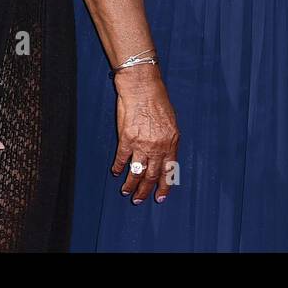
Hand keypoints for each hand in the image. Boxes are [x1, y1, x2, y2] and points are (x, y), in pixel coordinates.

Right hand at [113, 64, 179, 203]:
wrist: (142, 88)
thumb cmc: (158, 101)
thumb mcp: (171, 122)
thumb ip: (168, 141)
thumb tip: (164, 156)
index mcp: (171, 142)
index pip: (169, 171)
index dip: (164, 186)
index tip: (160, 197)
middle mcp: (157, 147)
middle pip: (151, 175)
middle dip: (145, 191)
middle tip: (139, 200)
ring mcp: (142, 144)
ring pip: (136, 172)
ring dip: (131, 184)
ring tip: (126, 192)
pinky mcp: (126, 139)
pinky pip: (121, 159)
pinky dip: (118, 168)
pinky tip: (116, 173)